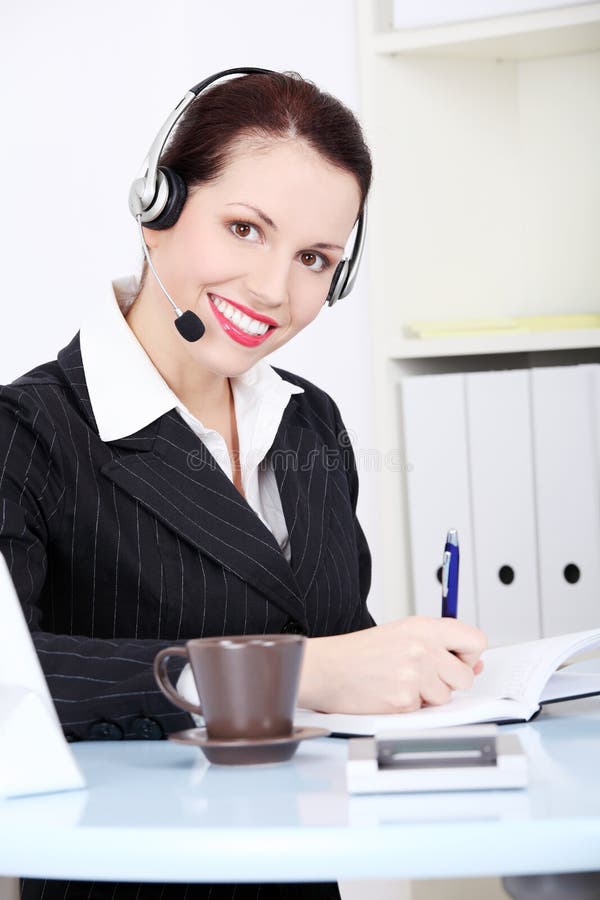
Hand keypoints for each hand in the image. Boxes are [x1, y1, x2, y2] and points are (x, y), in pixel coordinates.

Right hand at [297, 616, 486, 714]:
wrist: (328, 668)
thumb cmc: (361, 652)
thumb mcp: (403, 634)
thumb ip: (441, 645)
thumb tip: (476, 664)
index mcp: (424, 627)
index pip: (476, 640)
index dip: (470, 655)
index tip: (457, 659)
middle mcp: (423, 648)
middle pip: (465, 676)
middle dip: (448, 681)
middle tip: (422, 676)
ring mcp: (415, 675)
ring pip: (446, 696)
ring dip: (428, 696)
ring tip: (401, 682)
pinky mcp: (404, 700)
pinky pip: (423, 710)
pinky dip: (409, 706)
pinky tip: (390, 692)